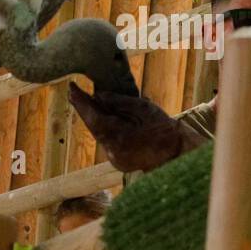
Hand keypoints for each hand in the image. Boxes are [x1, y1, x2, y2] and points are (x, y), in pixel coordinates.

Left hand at [67, 83, 204, 171]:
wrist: (179, 155)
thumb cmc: (165, 130)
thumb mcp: (144, 109)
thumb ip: (120, 102)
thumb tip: (98, 94)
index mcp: (119, 137)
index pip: (93, 117)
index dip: (80, 102)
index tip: (71, 87)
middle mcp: (113, 151)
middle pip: (94, 126)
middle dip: (85, 108)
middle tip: (75, 91)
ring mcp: (115, 159)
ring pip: (100, 134)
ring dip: (95, 117)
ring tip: (89, 99)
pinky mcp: (119, 162)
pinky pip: (108, 141)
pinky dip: (106, 127)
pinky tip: (106, 115)